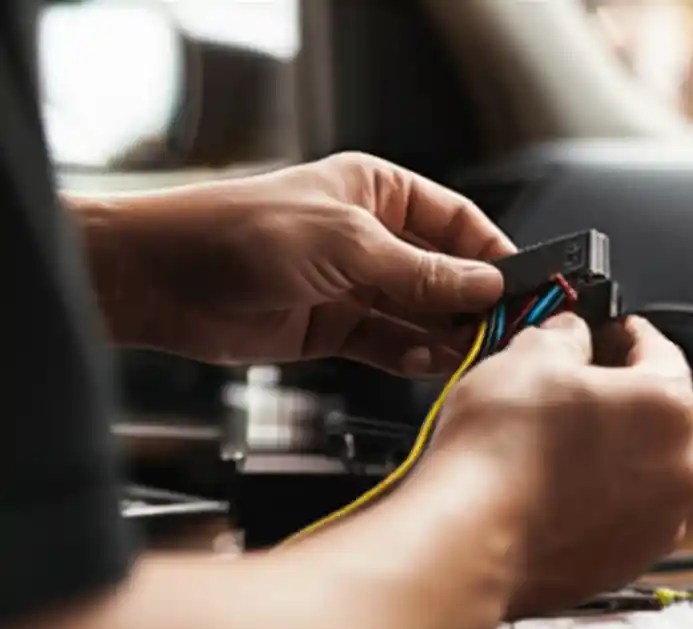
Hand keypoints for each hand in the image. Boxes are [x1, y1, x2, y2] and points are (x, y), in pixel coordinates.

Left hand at [75, 152, 514, 375]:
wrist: (161, 280)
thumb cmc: (239, 232)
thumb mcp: (347, 244)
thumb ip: (422, 272)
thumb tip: (486, 284)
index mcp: (379, 192)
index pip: (458, 223)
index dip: (493, 253)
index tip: (525, 284)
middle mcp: (372, 238)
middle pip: (445, 273)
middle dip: (476, 301)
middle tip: (510, 330)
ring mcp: (354, 285)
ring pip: (422, 314)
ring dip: (449, 335)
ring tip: (478, 354)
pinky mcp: (334, 329)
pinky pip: (390, 344)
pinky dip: (413, 357)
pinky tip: (433, 365)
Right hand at [426, 313, 692, 617]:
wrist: (469, 545)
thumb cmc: (500, 454)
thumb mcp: (528, 355)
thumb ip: (566, 335)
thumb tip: (572, 336)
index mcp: (670, 406)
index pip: (660, 352)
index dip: (628, 334)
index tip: (609, 331)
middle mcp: (683, 468)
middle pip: (655, 415)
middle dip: (615, 397)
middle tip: (566, 389)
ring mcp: (663, 522)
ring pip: (641, 468)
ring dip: (608, 451)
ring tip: (551, 444)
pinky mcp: (633, 561)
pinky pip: (622, 514)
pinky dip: (598, 498)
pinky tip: (552, 489)